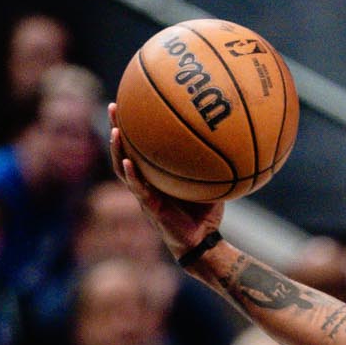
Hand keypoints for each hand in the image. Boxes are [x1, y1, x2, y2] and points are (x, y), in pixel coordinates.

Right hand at [108, 105, 223, 262]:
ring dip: (116, 150)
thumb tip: (231, 137)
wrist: (202, 242)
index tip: (130, 101)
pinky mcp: (150, 207)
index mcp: (156, 174)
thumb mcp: (213, 183)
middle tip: (114, 106)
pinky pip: (137, 188)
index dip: (133, 126)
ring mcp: (144, 194)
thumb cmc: (206, 214)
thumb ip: (214, 163)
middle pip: (124, 151)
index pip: (140, 146)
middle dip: (117, 128)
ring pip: (122, 168)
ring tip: (114, 131)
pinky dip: (131, 175)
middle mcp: (146, 181)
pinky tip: (128, 162)